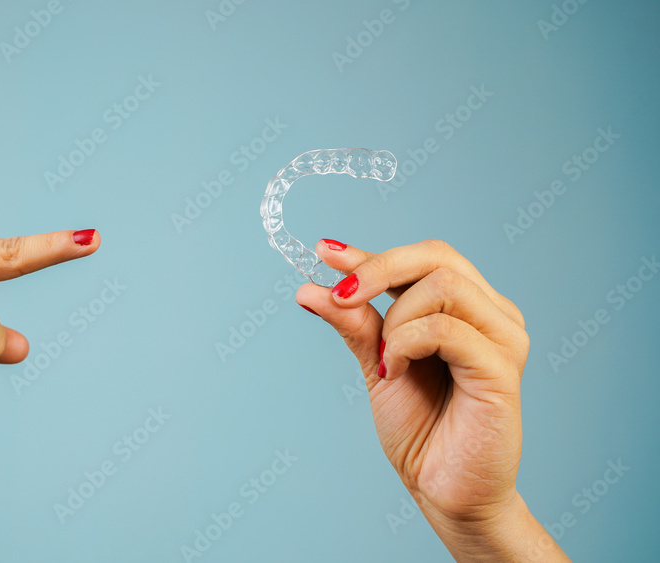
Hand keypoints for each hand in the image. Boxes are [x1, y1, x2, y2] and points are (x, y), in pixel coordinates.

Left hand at [296, 239, 566, 560]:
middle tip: (341, 296)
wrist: (442, 487)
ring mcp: (503, 338)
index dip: (370, 254)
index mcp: (469, 307)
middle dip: (378, 270)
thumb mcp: (377, 363)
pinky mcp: (502, 369)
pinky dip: (407, 343)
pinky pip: (446, 329)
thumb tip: (309, 287)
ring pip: (443, 285)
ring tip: (386, 359)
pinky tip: (396, 371)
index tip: (324, 252)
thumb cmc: (421, 428)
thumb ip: (355, 323)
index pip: (423, 259)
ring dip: (397, 318)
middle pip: (437, 257)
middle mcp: (493, 314)